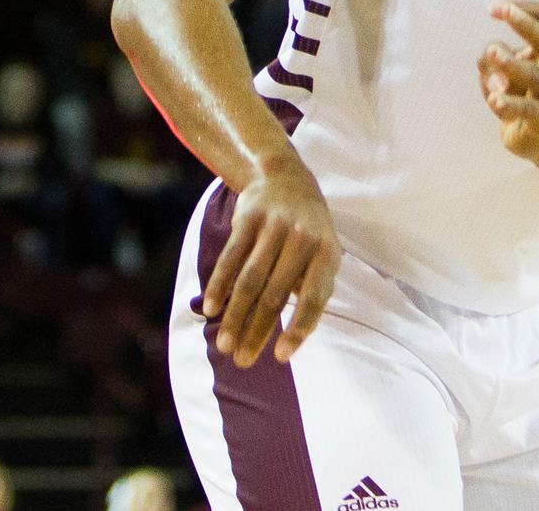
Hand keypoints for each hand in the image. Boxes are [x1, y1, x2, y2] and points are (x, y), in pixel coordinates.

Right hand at [199, 159, 339, 368]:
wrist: (285, 177)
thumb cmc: (308, 230)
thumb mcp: (323, 252)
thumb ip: (312, 289)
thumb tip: (291, 338)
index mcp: (328, 253)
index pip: (314, 298)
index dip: (298, 329)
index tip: (281, 358)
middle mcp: (303, 239)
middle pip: (275, 294)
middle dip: (257, 332)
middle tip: (242, 361)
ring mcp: (274, 227)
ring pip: (250, 281)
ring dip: (235, 317)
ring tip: (224, 345)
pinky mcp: (248, 218)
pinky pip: (230, 258)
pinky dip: (219, 286)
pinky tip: (210, 309)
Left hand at [477, 0, 538, 164]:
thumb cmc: (521, 88)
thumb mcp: (502, 65)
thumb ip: (492, 57)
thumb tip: (494, 63)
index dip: (526, 7)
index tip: (496, 7)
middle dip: (525, 25)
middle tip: (500, 12)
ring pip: (538, 75)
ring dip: (514, 64)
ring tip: (492, 53)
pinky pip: (531, 110)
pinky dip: (511, 104)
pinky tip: (494, 100)